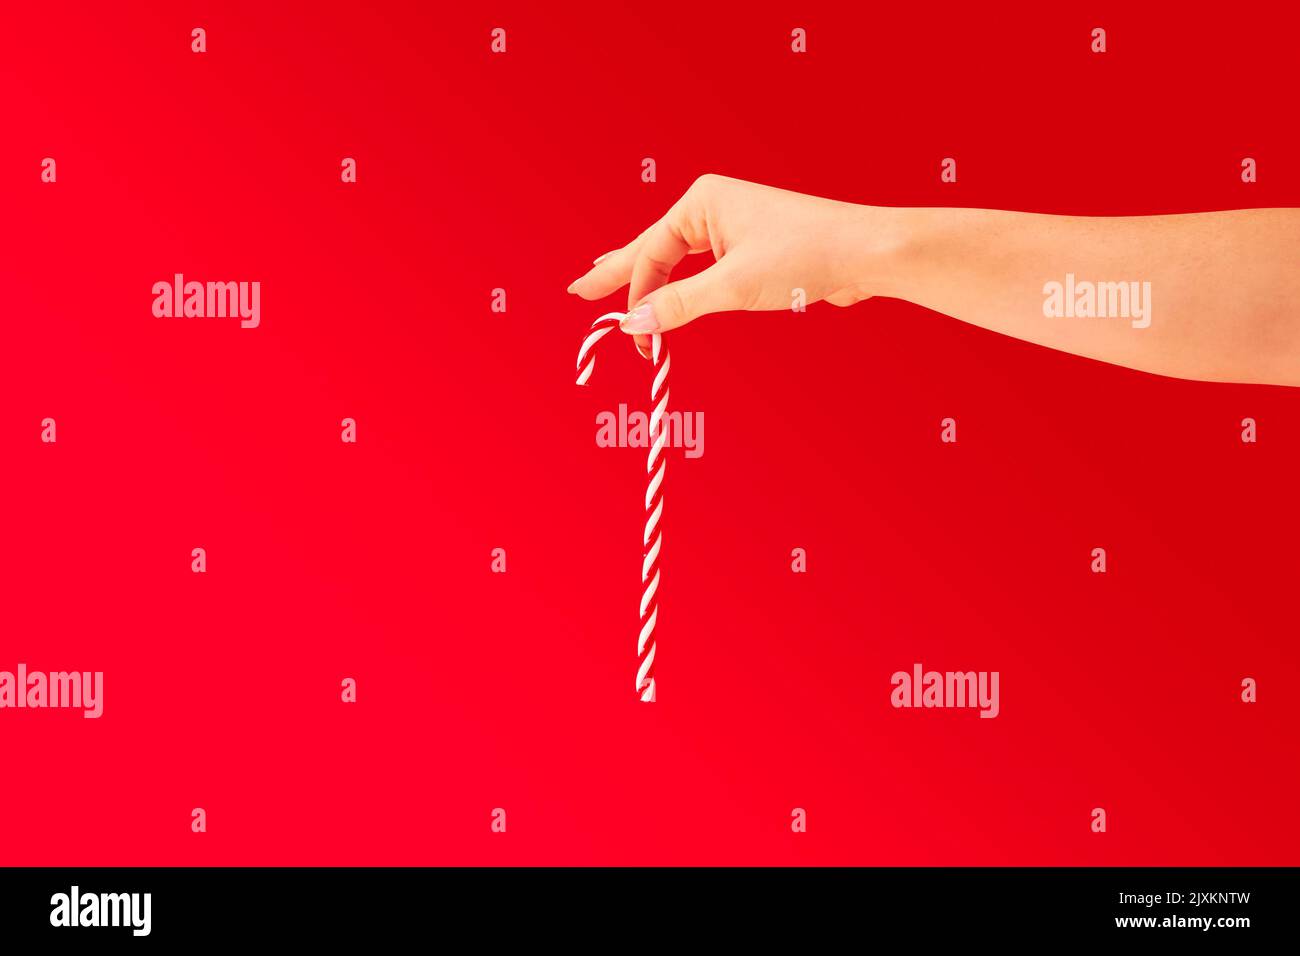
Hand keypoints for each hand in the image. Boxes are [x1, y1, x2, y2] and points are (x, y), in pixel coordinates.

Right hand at [567, 174, 895, 355]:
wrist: (865, 252)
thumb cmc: (804, 255)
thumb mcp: (733, 285)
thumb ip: (679, 306)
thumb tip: (633, 325)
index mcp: (702, 201)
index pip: (651, 253)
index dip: (633, 295)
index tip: (626, 334)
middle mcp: (713, 208)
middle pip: (653, 248)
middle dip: (618, 272)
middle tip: (580, 291)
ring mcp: (734, 227)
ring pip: (677, 258)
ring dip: (648, 279)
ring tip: (611, 285)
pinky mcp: (753, 249)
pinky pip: (702, 268)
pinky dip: (680, 283)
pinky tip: (668, 288)